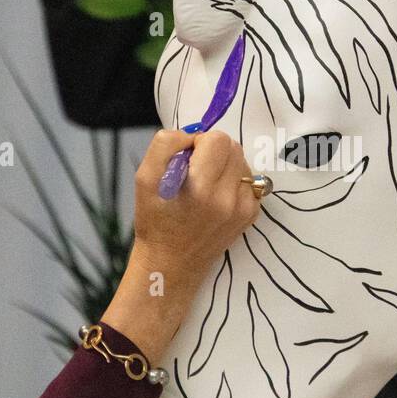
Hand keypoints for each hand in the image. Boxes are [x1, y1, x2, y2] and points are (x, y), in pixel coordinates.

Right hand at [130, 127, 262, 285]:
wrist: (171, 262)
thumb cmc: (155, 220)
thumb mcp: (144, 179)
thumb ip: (165, 146)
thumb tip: (192, 135)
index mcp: (200, 188)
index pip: (217, 139)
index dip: (200, 142)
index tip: (188, 158)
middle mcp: (227, 199)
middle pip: (233, 147)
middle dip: (214, 151)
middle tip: (195, 170)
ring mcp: (243, 208)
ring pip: (242, 162)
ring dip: (225, 165)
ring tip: (205, 184)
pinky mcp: (251, 215)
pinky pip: (249, 180)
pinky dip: (234, 181)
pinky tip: (217, 196)